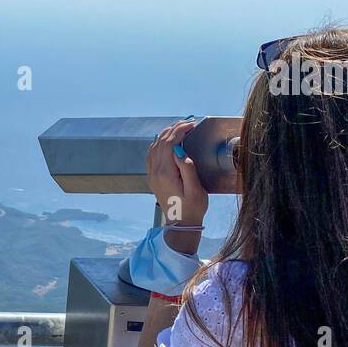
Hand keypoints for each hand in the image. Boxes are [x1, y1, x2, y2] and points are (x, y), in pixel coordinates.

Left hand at [147, 119, 207, 252]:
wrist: (181, 224)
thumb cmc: (192, 208)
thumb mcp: (195, 189)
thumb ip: (187, 168)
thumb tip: (179, 150)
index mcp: (166, 173)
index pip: (169, 143)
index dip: (179, 131)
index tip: (191, 125)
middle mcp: (155, 172)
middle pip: (160, 142)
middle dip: (173, 129)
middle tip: (187, 122)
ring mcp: (152, 175)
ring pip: (154, 147)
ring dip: (166, 135)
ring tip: (179, 128)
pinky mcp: (153, 178)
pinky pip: (151, 155)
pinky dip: (159, 144)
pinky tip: (167, 141)